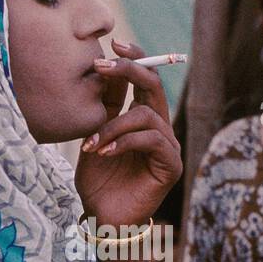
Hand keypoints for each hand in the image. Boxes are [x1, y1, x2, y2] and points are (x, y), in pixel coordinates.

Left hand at [75, 39, 181, 227]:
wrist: (103, 217)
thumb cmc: (99, 180)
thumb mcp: (95, 136)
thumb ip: (104, 107)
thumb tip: (101, 67)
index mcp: (143, 118)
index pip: (144, 80)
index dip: (133, 59)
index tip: (113, 44)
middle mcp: (159, 128)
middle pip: (153, 87)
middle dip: (128, 70)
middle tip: (101, 65)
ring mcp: (168, 146)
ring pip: (146, 115)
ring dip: (114, 125)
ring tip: (92, 144)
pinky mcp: (170, 165)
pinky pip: (151, 140)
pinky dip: (124, 142)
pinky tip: (103, 152)